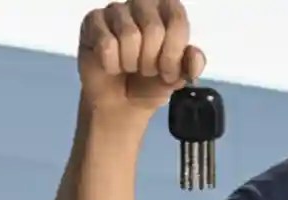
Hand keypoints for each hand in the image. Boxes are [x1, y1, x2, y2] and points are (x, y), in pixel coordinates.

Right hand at [76, 0, 206, 115]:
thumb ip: (191, 65)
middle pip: (153, 28)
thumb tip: (195, 56)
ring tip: (129, 67)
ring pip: (129, 35)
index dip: (173, 52)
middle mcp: (142, 4)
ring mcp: (116, 10)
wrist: (121, 102)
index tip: (168, 73)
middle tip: (146, 71)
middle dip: (151, 60)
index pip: (177, 20)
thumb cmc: (150, 82)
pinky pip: (106, 43)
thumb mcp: (177, 77)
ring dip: (131, 63)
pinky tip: (111, 66)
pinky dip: (111, 64)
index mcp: (168, 10)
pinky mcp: (92, 21)